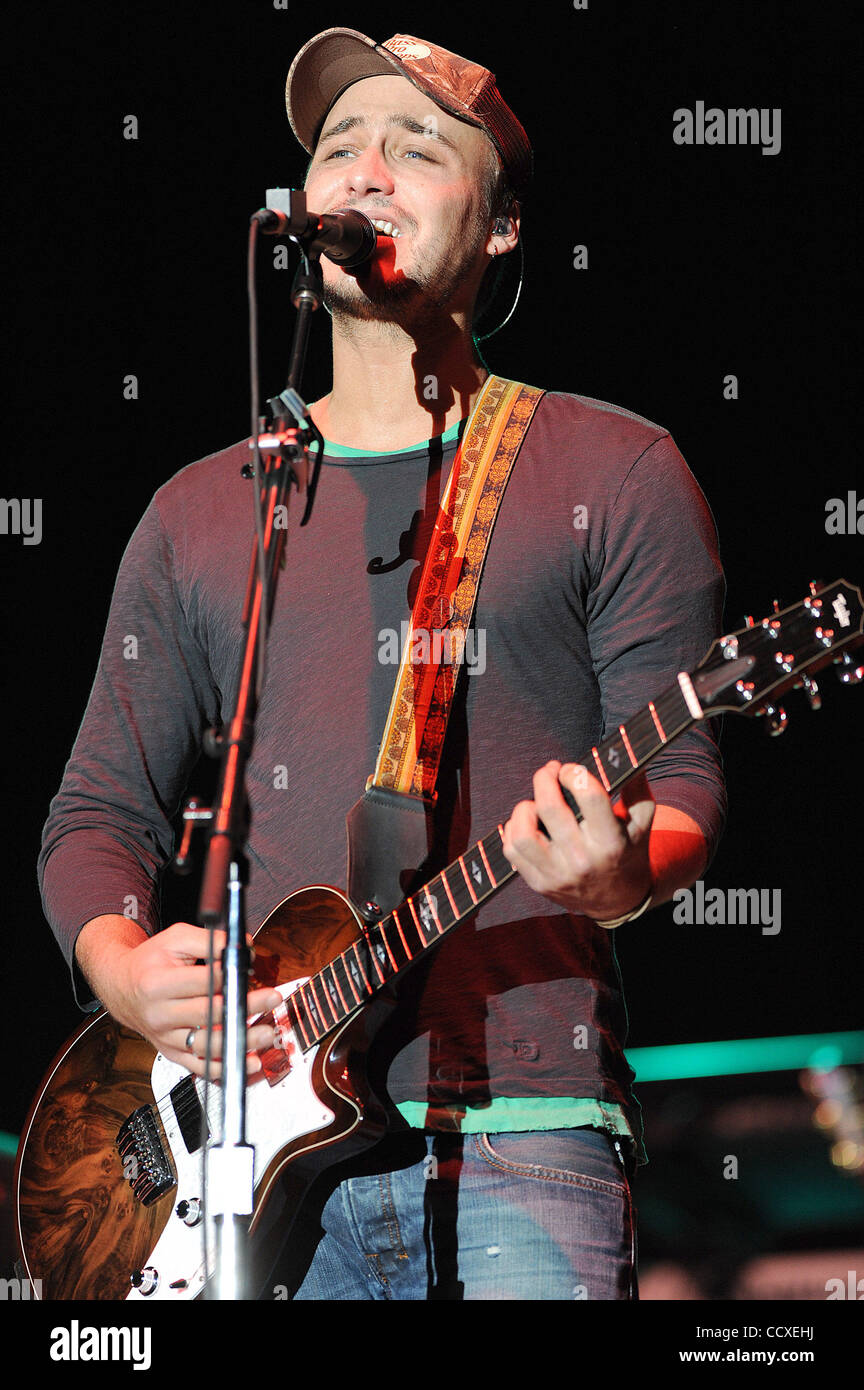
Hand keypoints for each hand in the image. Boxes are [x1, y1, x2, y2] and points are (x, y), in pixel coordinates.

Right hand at [82, 919, 281, 1078]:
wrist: (120, 987)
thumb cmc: (149, 962)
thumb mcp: (175, 939)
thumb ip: (210, 940)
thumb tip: (244, 948)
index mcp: (157, 983)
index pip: (200, 982)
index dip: (228, 976)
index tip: (249, 970)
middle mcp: (159, 1014)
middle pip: (208, 1013)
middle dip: (243, 1006)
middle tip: (271, 998)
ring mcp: (165, 1038)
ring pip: (206, 1044)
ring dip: (239, 1040)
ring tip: (265, 1032)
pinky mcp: (171, 1052)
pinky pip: (199, 1066)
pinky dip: (225, 1067)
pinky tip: (247, 1062)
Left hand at [501, 761, 654, 922]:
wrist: (617, 902)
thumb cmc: (629, 854)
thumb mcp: (642, 824)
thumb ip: (637, 788)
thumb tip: (625, 753)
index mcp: (611, 842)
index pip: (588, 795)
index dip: (574, 772)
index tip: (571, 769)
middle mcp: (582, 859)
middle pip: (550, 807)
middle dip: (545, 777)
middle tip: (550, 771)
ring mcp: (557, 874)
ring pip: (524, 832)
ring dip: (525, 807)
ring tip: (536, 803)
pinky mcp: (539, 884)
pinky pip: (512, 850)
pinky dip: (514, 829)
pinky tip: (528, 823)